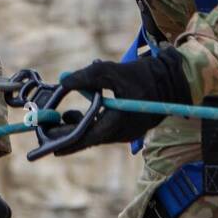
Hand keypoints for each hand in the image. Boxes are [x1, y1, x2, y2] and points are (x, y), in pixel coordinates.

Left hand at [47, 45, 192, 154]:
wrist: (170, 80)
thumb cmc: (141, 75)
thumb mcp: (110, 71)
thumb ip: (85, 76)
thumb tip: (62, 82)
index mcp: (118, 123)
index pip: (88, 139)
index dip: (67, 142)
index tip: (50, 146)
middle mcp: (121, 133)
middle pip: (89, 138)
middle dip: (67, 134)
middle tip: (46, 130)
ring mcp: (125, 132)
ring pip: (95, 134)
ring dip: (77, 128)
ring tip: (58, 119)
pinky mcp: (127, 127)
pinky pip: (103, 128)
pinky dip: (89, 123)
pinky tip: (74, 115)